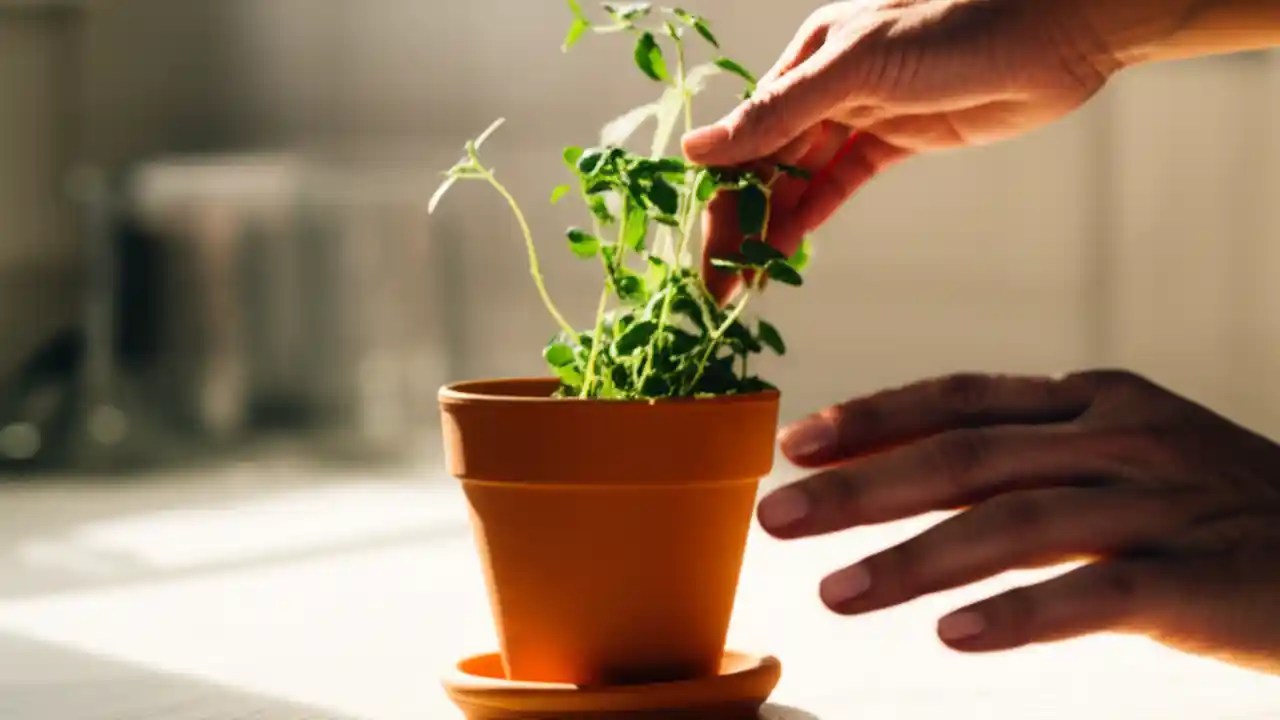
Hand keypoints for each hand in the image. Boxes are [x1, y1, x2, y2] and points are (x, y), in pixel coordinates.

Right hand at [684, 0, 1138, 302]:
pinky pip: (842, 180)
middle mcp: (827, 85)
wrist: (1051, 30)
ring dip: (775, 224)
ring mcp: (864, 112)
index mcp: (806, 58)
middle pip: (768, 162)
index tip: (709, 252)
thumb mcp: (855, 68)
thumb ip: (779, 113)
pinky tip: (790, 245)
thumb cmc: (954, 29)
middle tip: (724, 282)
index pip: (746, 137)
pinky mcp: (899, 139)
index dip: (722, 197)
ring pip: (802, 176)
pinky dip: (815, 211)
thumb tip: (698, 149)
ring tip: (752, 276)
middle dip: (742, 221)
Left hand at [758, 371, 1279, 673]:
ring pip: (1014, 525)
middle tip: (779, 516)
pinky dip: (1018, 615)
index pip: (960, 398)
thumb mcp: (1122, 452)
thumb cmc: (1215, 508)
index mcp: (1093, 400)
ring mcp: (1158, 505)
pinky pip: (1093, 597)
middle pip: (966, 458)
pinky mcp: (1194, 579)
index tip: (795, 443)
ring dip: (914, 560)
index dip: (873, 418)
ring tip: (836, 592)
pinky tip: (952, 636)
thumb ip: (1027, 452)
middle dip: (861, 488)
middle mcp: (1118, 439)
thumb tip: (908, 465)